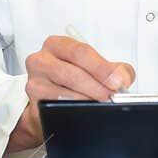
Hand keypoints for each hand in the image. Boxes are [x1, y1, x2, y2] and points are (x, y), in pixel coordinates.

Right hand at [5, 36, 134, 151]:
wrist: (51, 102)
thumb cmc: (74, 80)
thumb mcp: (95, 67)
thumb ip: (115, 69)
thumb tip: (123, 78)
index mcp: (57, 45)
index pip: (80, 52)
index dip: (101, 68)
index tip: (117, 81)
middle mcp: (41, 61)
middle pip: (71, 73)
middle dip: (96, 87)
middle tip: (111, 96)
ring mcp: (35, 83)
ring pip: (63, 94)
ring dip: (86, 102)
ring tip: (100, 105)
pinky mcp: (34, 104)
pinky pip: (56, 109)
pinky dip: (74, 112)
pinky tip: (84, 112)